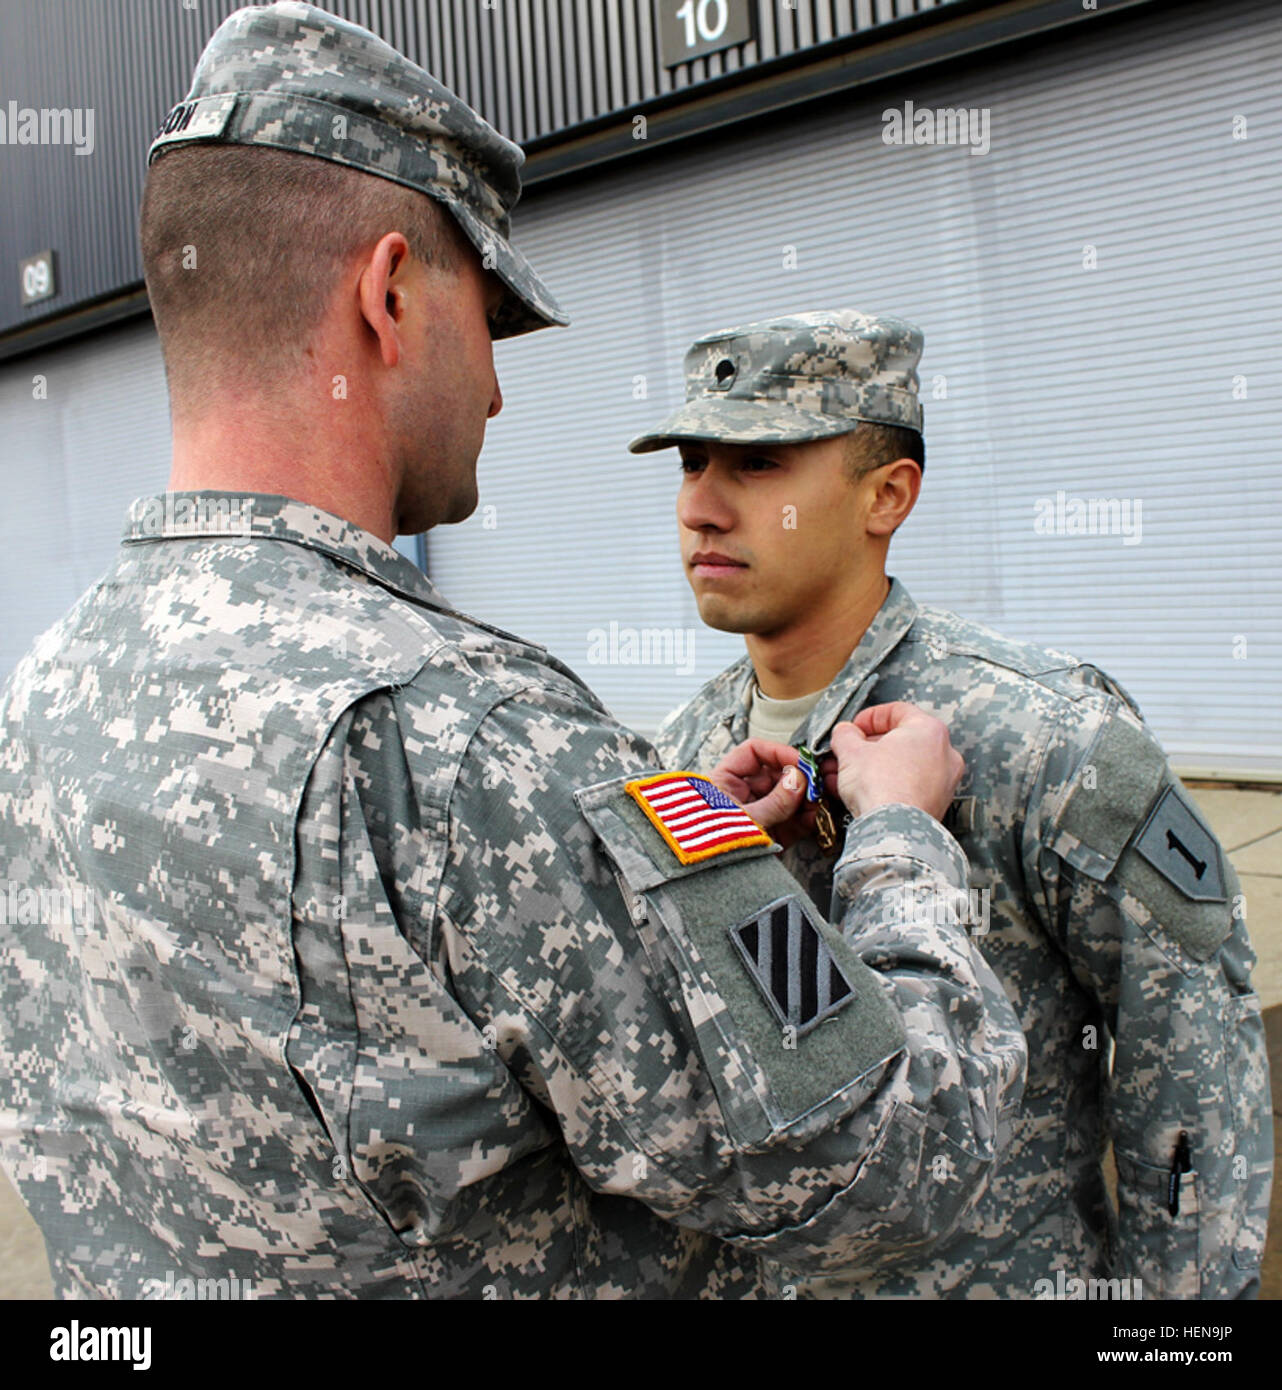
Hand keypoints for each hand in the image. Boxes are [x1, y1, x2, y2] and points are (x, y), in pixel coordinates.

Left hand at [705, 739, 816, 847]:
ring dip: (804, 800)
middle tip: (815, 785)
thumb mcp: (743, 820)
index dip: (778, 752)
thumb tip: (799, 780)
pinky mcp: (767, 835)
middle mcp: (740, 795)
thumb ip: (774, 801)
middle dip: (798, 780)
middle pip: (775, 776)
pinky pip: (789, 821)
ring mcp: (756, 814)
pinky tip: (814, 818)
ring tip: (817, 804)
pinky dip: (803, 820)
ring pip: (786, 799)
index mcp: (724, 781)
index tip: (800, 761)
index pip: (753, 752)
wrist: (699, 881)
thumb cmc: (708, 846)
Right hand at [830, 702, 963, 821]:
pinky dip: (883, 786)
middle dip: (865, 748)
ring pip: (900, 766)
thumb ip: (845, 735)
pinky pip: (906, 787)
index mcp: (929, 730)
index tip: (852, 728)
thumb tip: (844, 732)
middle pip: (899, 741)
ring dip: (870, 768)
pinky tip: (857, 793)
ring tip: (843, 775)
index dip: (869, 717)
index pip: (897, 711)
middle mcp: (944, 753)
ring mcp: (943, 782)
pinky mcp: (936, 805)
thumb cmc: (880, 785)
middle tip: (845, 753)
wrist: (893, 831)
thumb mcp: (851, 751)